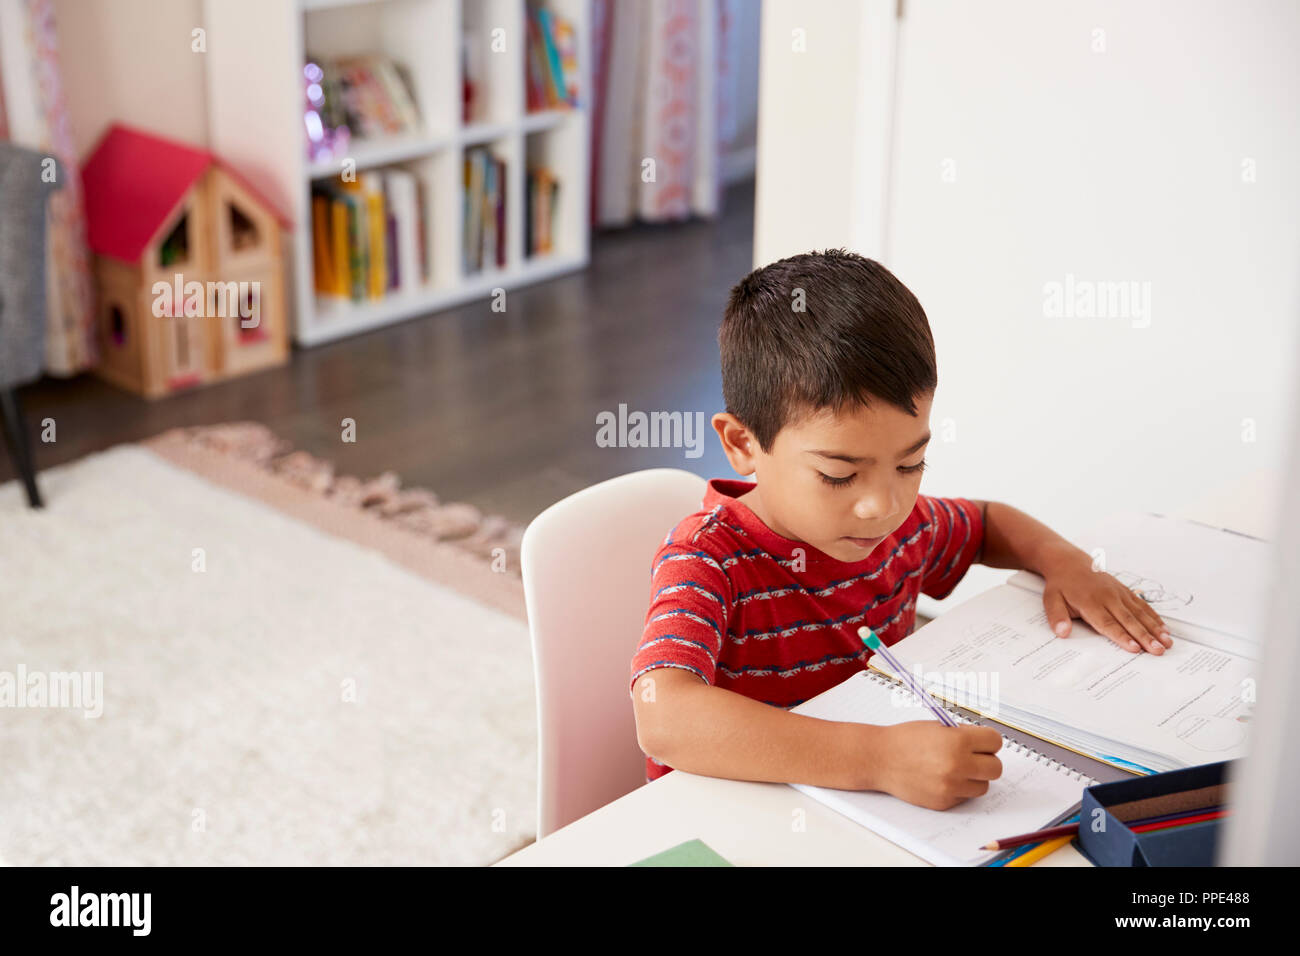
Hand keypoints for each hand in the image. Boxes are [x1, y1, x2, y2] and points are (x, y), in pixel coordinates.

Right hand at [868, 722, 1003, 810]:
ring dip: (974, 778)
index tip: (983, 742)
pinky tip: (941, 778)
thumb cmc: (905, 740)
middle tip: (974, 757)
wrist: (880, 759)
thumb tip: (986, 745)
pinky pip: (965, 797)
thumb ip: (964, 735)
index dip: (989, 741)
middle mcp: (957, 764)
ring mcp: (951, 786)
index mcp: (957, 741)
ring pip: (983, 786)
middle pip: (996, 768)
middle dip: (986, 761)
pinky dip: (958, 789)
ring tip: (955, 769)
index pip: (996, 742)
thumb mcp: (937, 727)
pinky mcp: (944, 802)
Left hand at [1039, 544, 1173, 653]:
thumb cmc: (1060, 585)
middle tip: (1159, 650)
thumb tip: (1062, 633)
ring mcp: (1119, 593)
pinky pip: (1142, 605)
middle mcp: (1108, 597)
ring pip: (1140, 613)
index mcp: (1090, 602)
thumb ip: (1057, 617)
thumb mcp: (1051, 600)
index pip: (1107, 623)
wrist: (1069, 562)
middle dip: (1145, 637)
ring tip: (1168, 642)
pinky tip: (1164, 628)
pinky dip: (1154, 617)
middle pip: (1128, 620)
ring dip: (1155, 628)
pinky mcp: (1125, 591)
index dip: (1121, 636)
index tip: (1134, 648)